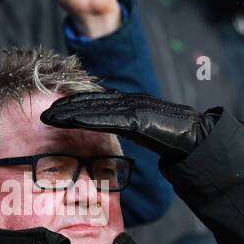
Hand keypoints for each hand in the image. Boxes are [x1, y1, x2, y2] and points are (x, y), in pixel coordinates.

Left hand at [41, 92, 216, 161]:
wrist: (200, 138)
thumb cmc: (176, 140)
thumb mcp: (146, 135)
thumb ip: (130, 132)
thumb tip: (114, 141)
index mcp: (133, 105)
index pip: (98, 102)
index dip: (75, 104)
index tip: (55, 111)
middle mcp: (132, 102)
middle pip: (92, 101)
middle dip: (66, 106)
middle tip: (43, 112)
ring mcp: (135, 107)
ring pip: (96, 107)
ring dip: (70, 111)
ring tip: (49, 116)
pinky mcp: (140, 117)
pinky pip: (109, 118)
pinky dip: (88, 118)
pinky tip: (71, 120)